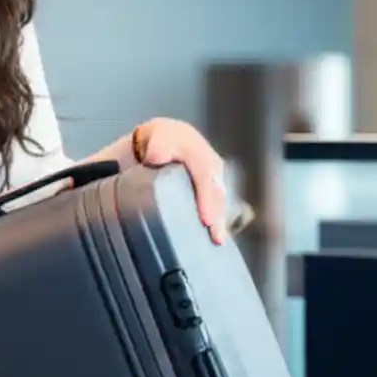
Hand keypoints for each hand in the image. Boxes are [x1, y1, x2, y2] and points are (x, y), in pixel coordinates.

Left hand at [133, 118, 227, 244]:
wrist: (169, 135)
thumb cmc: (160, 142)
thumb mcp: (156, 140)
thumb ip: (157, 148)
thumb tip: (156, 158)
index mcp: (197, 152)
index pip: (204, 177)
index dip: (206, 199)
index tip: (206, 220)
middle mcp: (211, 164)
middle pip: (216, 192)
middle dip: (217, 215)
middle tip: (216, 238)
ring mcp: (215, 174)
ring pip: (220, 199)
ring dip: (220, 219)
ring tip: (218, 240)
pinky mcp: (214, 183)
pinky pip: (218, 201)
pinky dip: (218, 217)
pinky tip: (217, 234)